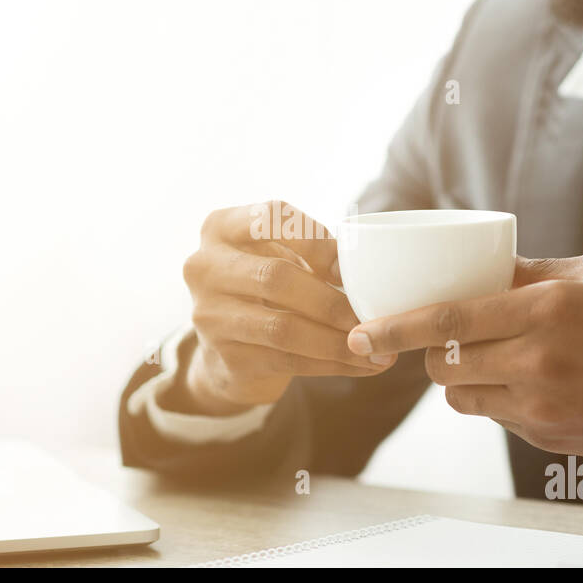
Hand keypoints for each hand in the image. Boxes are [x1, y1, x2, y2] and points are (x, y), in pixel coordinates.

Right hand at [175, 201, 396, 413]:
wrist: (228, 348)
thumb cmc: (267, 288)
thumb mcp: (279, 255)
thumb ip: (313, 250)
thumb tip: (361, 268)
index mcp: (221, 227)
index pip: (271, 217)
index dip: (315, 240)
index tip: (348, 268)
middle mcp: (204, 266)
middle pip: (276, 277)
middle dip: (332, 300)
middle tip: (375, 317)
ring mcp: (208, 314)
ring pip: (283, 327)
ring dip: (338, 340)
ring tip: (378, 350)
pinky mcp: (224, 357)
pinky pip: (288, 361)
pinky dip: (332, 365)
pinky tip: (362, 365)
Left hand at [346, 246, 582, 482]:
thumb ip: (536, 271)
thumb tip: (482, 269)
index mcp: (547, 310)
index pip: (445, 320)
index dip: (393, 329)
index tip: (357, 335)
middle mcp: (538, 363)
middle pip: (442, 367)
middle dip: (433, 353)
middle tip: (452, 337)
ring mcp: (545, 409)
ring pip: (464, 399)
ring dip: (464, 379)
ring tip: (498, 358)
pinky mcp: (553, 440)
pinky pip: (500, 420)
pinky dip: (501, 401)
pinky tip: (539, 383)